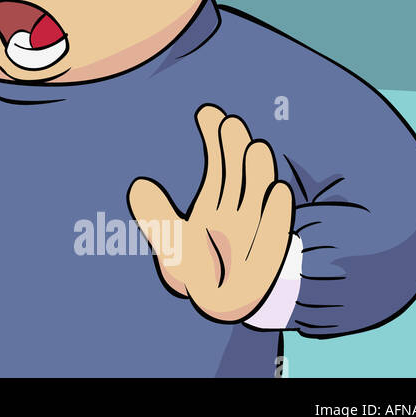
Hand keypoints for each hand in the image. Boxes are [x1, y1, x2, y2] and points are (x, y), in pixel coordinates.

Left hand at [127, 104, 294, 321]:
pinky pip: (270, 237)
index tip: (211, 112)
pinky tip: (278, 191)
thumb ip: (155, 216)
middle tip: (232, 123)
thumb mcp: (170, 241)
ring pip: (256, 199)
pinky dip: (274, 216)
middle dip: (236, 151)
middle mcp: (238, 213)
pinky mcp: (264, 261)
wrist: (222, 304)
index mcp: (216, 203)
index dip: (217, 140)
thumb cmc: (194, 270)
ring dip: (257, 175)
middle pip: (238, 176)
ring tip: (256, 148)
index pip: (220, 167)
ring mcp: (253, 234)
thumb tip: (137, 185)